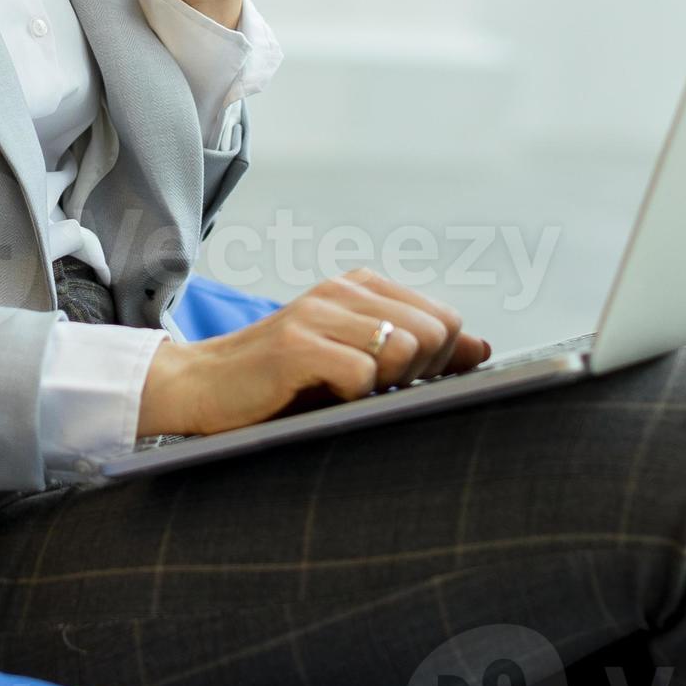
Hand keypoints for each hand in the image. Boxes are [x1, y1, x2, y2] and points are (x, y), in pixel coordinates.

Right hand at [137, 270, 492, 438]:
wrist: (202, 387)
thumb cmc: (283, 382)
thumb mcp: (355, 360)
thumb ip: (419, 353)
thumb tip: (483, 350)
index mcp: (360, 288)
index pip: (445, 319)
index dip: (438, 362)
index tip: (400, 382)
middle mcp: (342, 291)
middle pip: (436, 331)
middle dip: (420, 373)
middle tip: (374, 390)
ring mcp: (317, 313)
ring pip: (405, 346)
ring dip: (386, 384)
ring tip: (346, 392)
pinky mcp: (295, 345)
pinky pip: (362, 373)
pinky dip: (353, 396)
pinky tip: (322, 397)